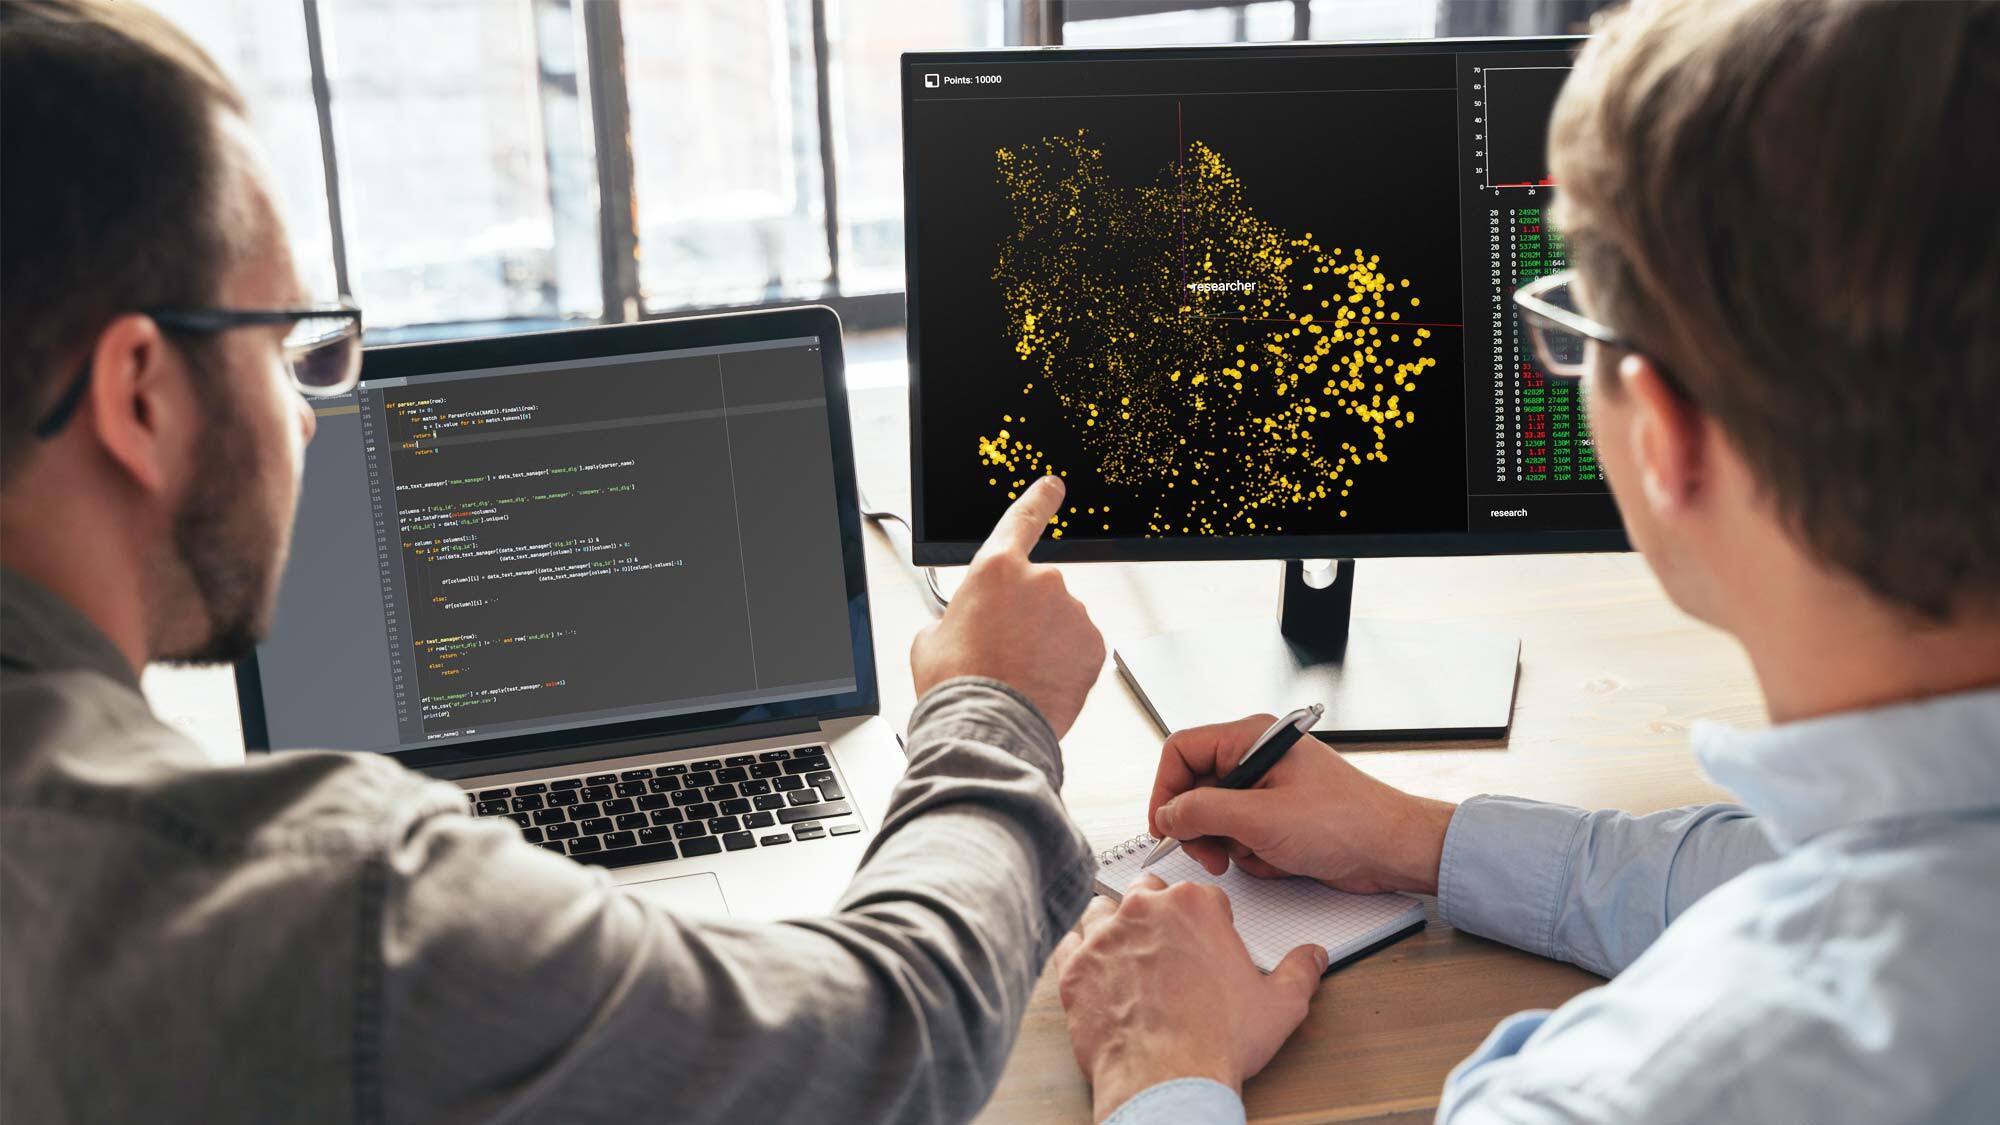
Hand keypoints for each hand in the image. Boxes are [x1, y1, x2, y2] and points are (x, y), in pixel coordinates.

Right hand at [910, 476, 1105, 738]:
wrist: (987, 727)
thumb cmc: (958, 684)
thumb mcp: (932, 638)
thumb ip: (957, 615)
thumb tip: (965, 625)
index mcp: (996, 569)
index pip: (1023, 518)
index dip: (1039, 499)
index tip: (1053, 487)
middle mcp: (1041, 580)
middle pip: (1037, 589)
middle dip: (1025, 615)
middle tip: (1002, 651)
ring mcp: (1072, 611)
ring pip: (1061, 621)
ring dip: (1045, 641)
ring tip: (1019, 673)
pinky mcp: (1093, 644)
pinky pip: (1079, 647)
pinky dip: (1065, 662)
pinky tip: (1042, 681)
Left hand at [1053, 875, 1325, 1121]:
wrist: (1166, 1079)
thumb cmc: (1218, 1041)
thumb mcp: (1280, 1005)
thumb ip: (1300, 972)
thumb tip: (1313, 957)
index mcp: (1194, 906)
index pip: (1202, 894)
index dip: (1208, 920)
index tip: (1208, 942)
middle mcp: (1144, 909)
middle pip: (1148, 890)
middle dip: (1158, 911)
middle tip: (1169, 945)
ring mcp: (1104, 935)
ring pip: (1102, 909)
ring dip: (1115, 925)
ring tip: (1129, 953)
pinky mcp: (1074, 966)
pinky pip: (1069, 942)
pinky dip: (1080, 952)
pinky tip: (1094, 968)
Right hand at [1148, 714, 1456, 893]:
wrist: (1393, 850)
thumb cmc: (1346, 822)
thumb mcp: (1262, 818)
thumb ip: (1203, 812)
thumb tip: (1167, 815)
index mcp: (1251, 738)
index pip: (1182, 751)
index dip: (1165, 790)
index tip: (1164, 827)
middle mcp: (1255, 758)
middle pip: (1194, 788)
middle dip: (1200, 827)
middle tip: (1211, 854)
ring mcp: (1266, 789)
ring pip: (1215, 818)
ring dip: (1230, 845)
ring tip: (1259, 855)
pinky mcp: (1277, 818)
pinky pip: (1241, 837)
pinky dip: (1253, 855)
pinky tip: (1281, 859)